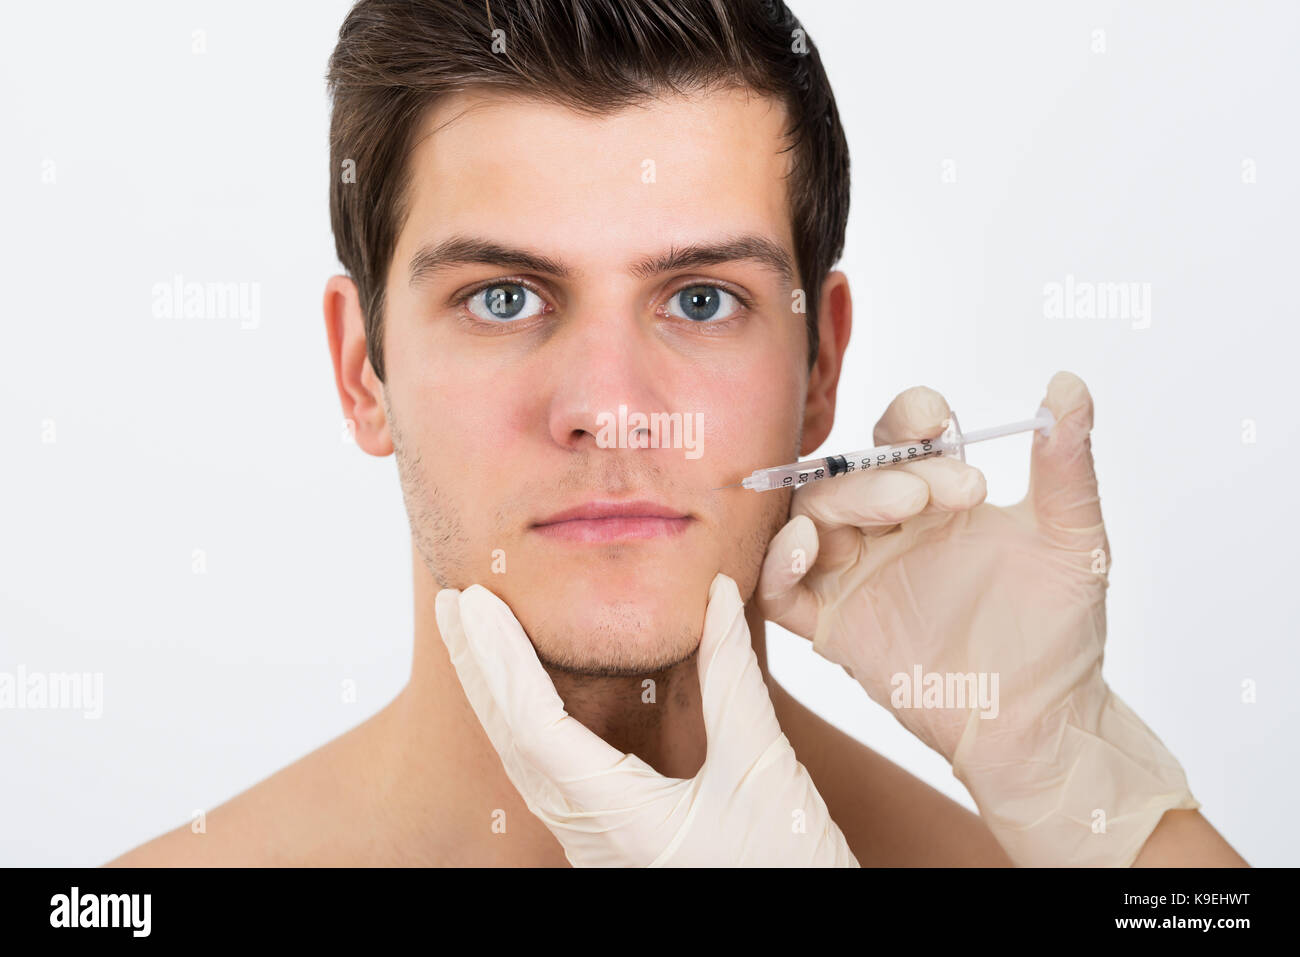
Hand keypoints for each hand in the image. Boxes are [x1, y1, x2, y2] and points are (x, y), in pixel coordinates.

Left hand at [434, 572, 858, 866]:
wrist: (801, 940)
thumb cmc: (788, 865)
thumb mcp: (763, 769)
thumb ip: (733, 680)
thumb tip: (718, 596)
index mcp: (617, 819)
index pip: (533, 725)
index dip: (500, 657)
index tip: (472, 600)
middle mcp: (591, 836)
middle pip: (511, 741)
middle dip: (477, 667)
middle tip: (450, 603)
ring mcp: (596, 843)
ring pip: (524, 761)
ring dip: (496, 692)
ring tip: (475, 635)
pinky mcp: (611, 841)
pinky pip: (548, 776)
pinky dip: (526, 722)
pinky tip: (524, 694)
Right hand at [755, 371, 1197, 865]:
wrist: (1041, 720)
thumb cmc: (1059, 632)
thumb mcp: (1075, 542)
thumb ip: (1066, 467)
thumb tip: (1071, 385)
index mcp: (937, 496)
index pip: (901, 434)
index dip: (909, 419)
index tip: (938, 424)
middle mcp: (888, 528)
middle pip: (851, 472)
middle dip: (885, 473)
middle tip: (931, 496)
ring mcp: (854, 575)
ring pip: (810, 517)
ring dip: (839, 502)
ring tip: (891, 513)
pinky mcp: (831, 626)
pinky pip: (781, 589)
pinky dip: (779, 563)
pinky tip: (805, 547)